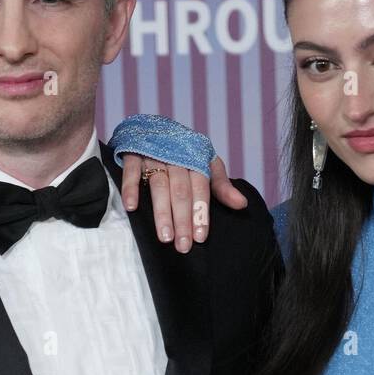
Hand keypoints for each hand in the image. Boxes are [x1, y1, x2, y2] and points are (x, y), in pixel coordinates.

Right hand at [119, 151, 247, 252]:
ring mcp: (154, 154)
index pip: (201, 188)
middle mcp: (176, 156)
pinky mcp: (134, 153)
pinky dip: (131, 188)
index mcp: (196, 159)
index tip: (200, 237)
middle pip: (181, 191)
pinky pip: (131, 171)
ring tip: (165, 237)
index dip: (200, 212)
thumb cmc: (186, 154)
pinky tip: (131, 207)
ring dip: (162, 212)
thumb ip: (222, 187)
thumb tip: (242, 204)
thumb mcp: (207, 166)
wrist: (156, 128)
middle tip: (183, 246)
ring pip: (159, 185)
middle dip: (182, 220)